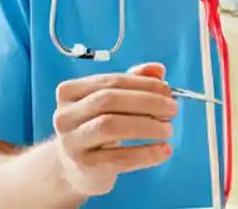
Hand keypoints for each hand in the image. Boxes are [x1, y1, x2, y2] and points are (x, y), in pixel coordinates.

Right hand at [52, 62, 178, 197]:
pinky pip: (120, 158)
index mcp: (69, 92)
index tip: (167, 90)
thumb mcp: (110, 103)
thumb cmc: (96, 129)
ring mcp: (72, 142)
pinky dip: (147, 153)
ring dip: (147, 126)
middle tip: (172, 109)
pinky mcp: (86, 167)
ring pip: (111, 126)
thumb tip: (158, 69)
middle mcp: (65, 115)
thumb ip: (133, 83)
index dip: (142, 84)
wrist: (76, 168)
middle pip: (109, 101)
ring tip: (168, 129)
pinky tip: (164, 150)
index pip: (110, 81)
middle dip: (146, 102)